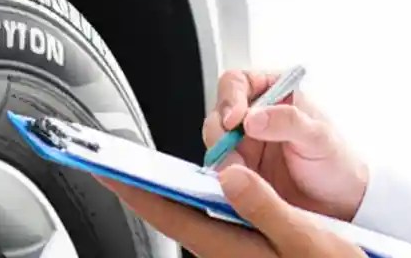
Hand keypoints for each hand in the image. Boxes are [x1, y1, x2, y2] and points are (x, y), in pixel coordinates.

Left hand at [100, 165, 367, 256]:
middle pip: (172, 213)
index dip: (133, 189)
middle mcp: (223, 251)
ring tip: (149, 167)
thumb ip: (264, 206)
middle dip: (144, 186)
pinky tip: (208, 182)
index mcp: (228, 247)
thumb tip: (229, 174)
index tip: (105, 169)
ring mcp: (233, 252)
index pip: (167, 213)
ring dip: (171, 191)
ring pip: (191, 215)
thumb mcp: (305, 238)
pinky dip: (200, 198)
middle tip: (115, 162)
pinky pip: (212, 220)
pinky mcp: (245, 250)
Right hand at [205, 70, 367, 221]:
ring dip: (222, 157)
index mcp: (276, 93)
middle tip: (235, 155)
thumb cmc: (337, 163)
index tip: (234, 120)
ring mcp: (246, 143)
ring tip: (242, 172)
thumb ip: (288, 121)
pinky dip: (224, 175)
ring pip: (216, 141)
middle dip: (222, 134)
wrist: (341, 205)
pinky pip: (220, 168)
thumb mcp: (319, 137)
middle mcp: (257, 115)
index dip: (230, 98)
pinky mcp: (241, 170)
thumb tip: (252, 117)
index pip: (238, 82)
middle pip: (220, 112)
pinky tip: (239, 183)